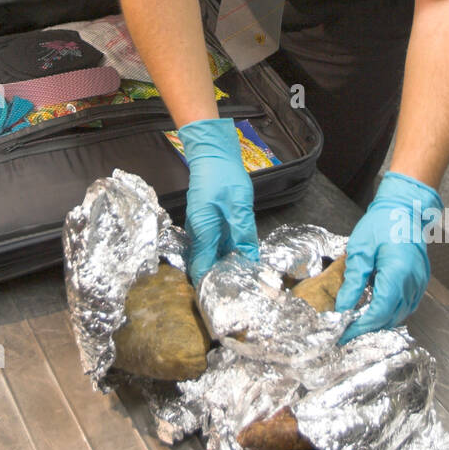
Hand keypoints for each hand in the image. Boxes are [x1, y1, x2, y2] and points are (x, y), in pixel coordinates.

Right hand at [178, 117, 259, 285]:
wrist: (213, 153)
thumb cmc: (224, 175)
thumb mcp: (239, 204)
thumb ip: (243, 232)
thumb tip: (250, 258)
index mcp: (202, 229)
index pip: (202, 267)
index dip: (213, 283)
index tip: (229, 296)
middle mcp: (198, 230)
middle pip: (206, 262)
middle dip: (221, 277)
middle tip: (243, 288)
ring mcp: (201, 226)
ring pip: (211, 253)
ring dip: (224, 264)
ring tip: (245, 276)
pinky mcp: (207, 221)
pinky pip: (215, 242)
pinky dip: (225, 251)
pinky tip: (241, 255)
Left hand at [336, 171, 442, 342]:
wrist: (404, 209)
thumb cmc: (382, 223)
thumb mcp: (360, 250)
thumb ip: (352, 281)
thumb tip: (343, 307)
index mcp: (398, 273)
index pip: (379, 312)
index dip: (361, 326)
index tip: (344, 333)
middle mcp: (413, 281)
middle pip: (391, 317)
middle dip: (368, 327)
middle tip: (347, 330)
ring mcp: (420, 282)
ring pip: (401, 314)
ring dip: (380, 321)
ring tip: (358, 322)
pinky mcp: (421, 281)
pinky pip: (407, 305)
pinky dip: (391, 311)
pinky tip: (376, 309)